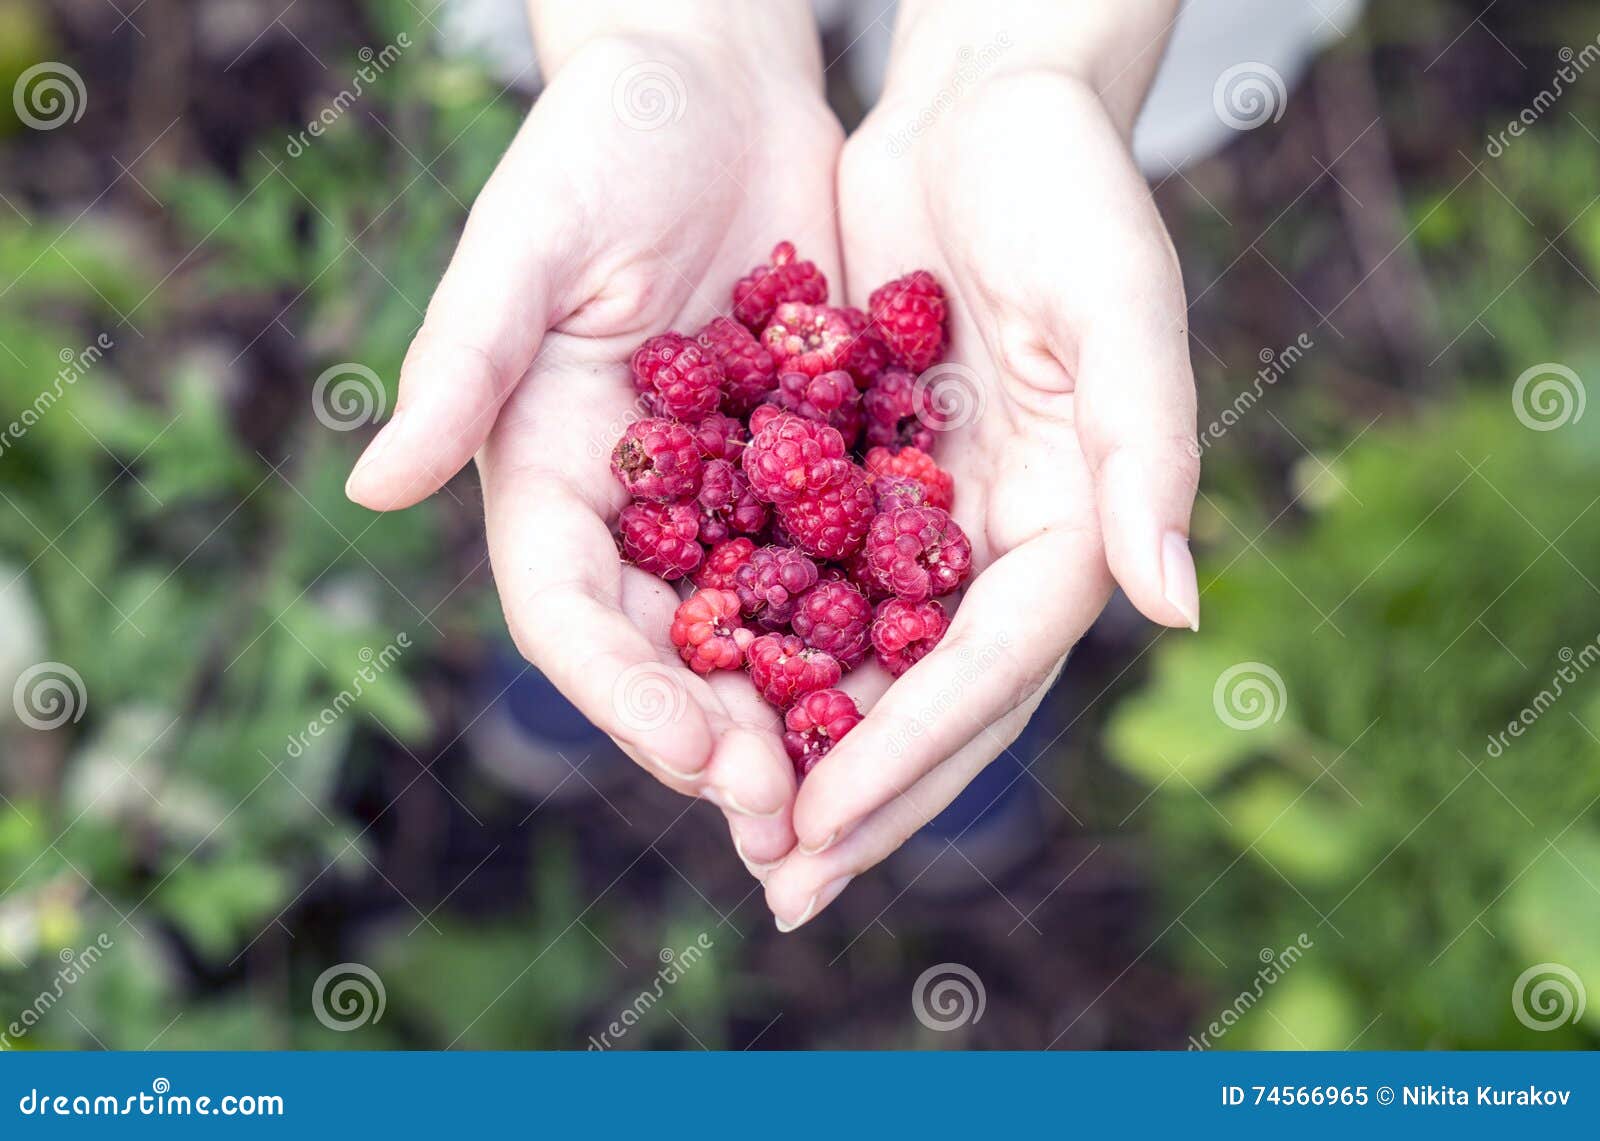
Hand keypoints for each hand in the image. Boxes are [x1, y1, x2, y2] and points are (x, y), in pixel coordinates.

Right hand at [344, 11, 844, 871]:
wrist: (715, 83)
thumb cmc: (602, 140)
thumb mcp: (528, 243)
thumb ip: (462, 363)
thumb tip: (367, 492)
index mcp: (545, 471)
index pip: (572, 615)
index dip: (627, 697)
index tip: (699, 758)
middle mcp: (628, 505)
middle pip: (665, 653)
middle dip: (721, 740)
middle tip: (790, 815)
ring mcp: (715, 493)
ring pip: (753, 632)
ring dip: (799, 717)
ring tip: (853, 792)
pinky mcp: (798, 464)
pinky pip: (836, 563)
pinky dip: (868, 627)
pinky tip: (922, 679)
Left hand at [760, 67, 1199, 928]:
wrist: (985, 111)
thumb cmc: (1067, 187)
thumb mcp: (1117, 305)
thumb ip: (1149, 451)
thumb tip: (1177, 607)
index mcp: (1072, 523)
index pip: (989, 667)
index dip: (913, 749)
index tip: (823, 822)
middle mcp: (1002, 541)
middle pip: (933, 697)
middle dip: (862, 794)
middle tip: (783, 886)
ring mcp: (934, 518)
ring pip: (869, 660)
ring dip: (809, 750)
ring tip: (741, 834)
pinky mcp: (868, 478)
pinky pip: (814, 585)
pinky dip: (769, 650)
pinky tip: (709, 700)